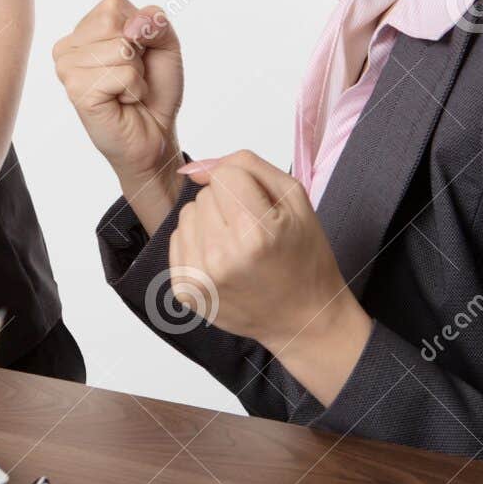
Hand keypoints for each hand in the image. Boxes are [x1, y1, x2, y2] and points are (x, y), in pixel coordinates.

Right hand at [53, 0, 184, 234]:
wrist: (154, 133)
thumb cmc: (154, 89)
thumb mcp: (165, 44)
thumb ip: (155, 20)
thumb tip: (132, 27)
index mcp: (85, 28)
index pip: (115, 4)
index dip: (140, 31)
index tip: (137, 56)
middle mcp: (68, 45)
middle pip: (115, 23)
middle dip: (138, 52)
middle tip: (131, 76)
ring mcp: (67, 67)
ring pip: (121, 49)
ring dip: (136, 74)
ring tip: (125, 91)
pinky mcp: (75, 90)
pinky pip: (122, 74)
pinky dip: (133, 89)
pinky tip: (121, 102)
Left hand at [168, 149, 372, 403]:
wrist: (304, 317)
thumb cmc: (304, 256)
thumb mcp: (293, 197)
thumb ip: (246, 166)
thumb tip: (195, 169)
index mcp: (256, 234)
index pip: (224, 175)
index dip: (246, 185)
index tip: (263, 209)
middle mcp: (222, 258)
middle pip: (204, 196)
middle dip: (228, 205)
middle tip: (255, 234)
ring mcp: (200, 279)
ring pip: (187, 214)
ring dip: (210, 223)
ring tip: (238, 247)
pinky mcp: (185, 292)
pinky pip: (178, 239)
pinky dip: (198, 243)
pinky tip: (223, 261)